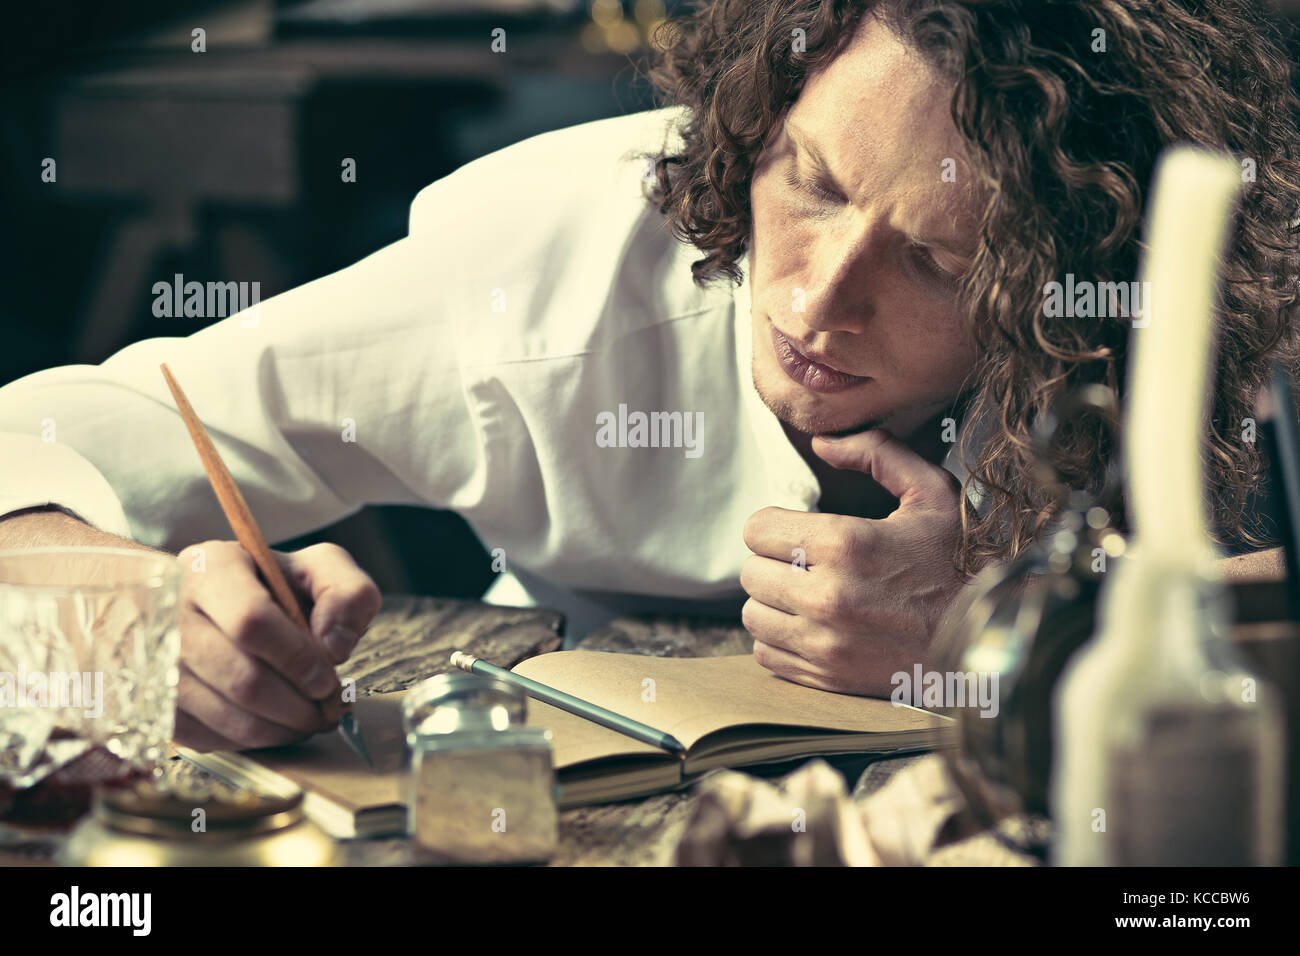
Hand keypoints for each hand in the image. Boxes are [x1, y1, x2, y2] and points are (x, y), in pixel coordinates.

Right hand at [171, 541, 380, 750]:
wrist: (213, 601)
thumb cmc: (271, 587)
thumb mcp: (319, 570)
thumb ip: (346, 594)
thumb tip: (335, 646)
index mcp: (211, 567)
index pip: (251, 621)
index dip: (297, 659)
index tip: (326, 678)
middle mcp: (170, 610)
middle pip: (240, 676)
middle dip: (294, 705)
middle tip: (323, 711)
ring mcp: (152, 657)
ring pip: (222, 715)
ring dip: (277, 729)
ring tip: (305, 721)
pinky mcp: (150, 698)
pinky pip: (202, 736)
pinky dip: (247, 741)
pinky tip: (271, 725)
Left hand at [740, 429, 963, 695]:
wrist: (990, 637)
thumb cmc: (961, 562)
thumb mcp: (931, 492)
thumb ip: (876, 453)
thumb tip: (822, 444)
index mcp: (846, 544)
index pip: (757, 529)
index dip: (775, 524)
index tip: (797, 530)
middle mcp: (827, 596)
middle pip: (751, 572)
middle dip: (773, 562)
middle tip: (805, 563)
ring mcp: (824, 642)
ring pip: (754, 615)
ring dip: (774, 602)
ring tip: (808, 594)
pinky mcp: (826, 676)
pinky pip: (768, 654)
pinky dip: (782, 639)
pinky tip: (813, 626)